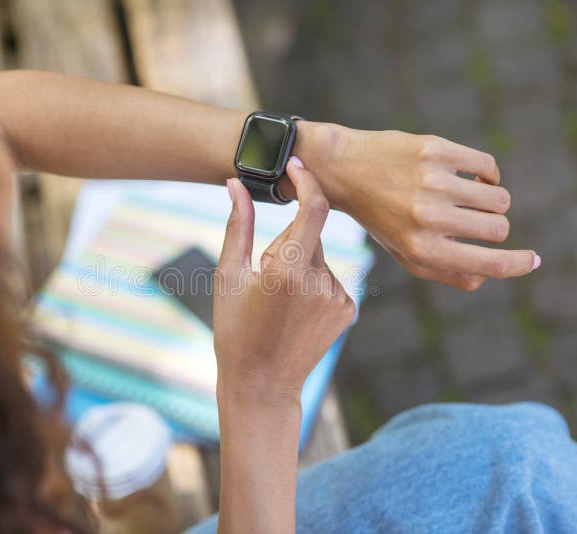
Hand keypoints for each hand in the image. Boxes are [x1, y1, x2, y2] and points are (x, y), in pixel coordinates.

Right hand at [214, 158, 354, 404]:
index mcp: (290, 271)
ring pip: (320, 258)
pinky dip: (313, 285)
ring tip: (278, 303)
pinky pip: (331, 280)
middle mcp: (322, 283)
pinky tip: (295, 312)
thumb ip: (238, 225)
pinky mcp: (348, 311)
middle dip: (287, 244)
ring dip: (300, 266)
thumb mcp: (228, 276)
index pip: (314, 208)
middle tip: (263, 279)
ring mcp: (339, 299)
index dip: (307, 181)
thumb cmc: (235, 329)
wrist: (262, 385)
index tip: (296, 166)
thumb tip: (236, 184)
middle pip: (309, 236)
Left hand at [295, 125, 540, 289]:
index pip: (489, 263)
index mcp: (421, 249)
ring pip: (498, 197)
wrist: (342, 169)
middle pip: (499, 228)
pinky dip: (485, 173)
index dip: (518, 264)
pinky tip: (468, 176)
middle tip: (473, 219)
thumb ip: (444, 271)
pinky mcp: (435, 150)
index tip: (532, 259)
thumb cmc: (379, 215)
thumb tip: (485, 278)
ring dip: (490, 199)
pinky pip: (487, 166)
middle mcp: (428, 218)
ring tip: (467, 197)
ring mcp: (432, 182)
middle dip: (495, 227)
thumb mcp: (402, 252)